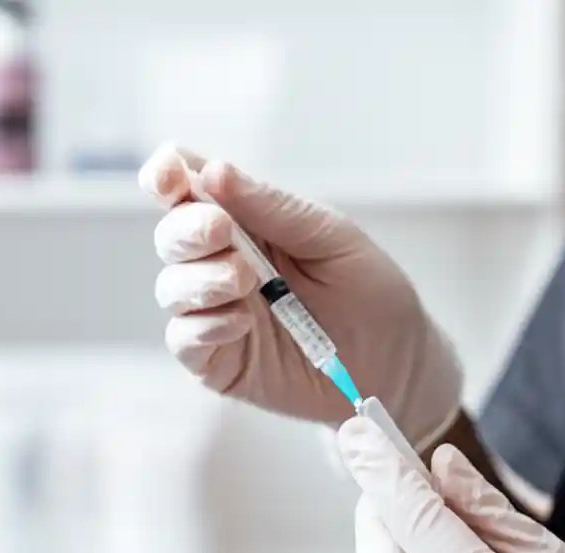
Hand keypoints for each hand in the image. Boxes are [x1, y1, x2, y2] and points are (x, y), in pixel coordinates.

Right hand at [139, 144, 461, 447]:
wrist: (396, 370)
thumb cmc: (372, 297)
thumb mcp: (334, 240)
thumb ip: (276, 209)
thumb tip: (213, 170)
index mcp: (249, 223)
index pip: (190, 190)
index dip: (167, 176)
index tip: (169, 174)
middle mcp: (223, 264)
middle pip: (172, 236)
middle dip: (186, 228)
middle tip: (220, 230)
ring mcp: (217, 313)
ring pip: (171, 287)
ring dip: (198, 279)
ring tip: (243, 281)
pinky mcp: (218, 361)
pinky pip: (184, 339)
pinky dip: (203, 326)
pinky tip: (241, 323)